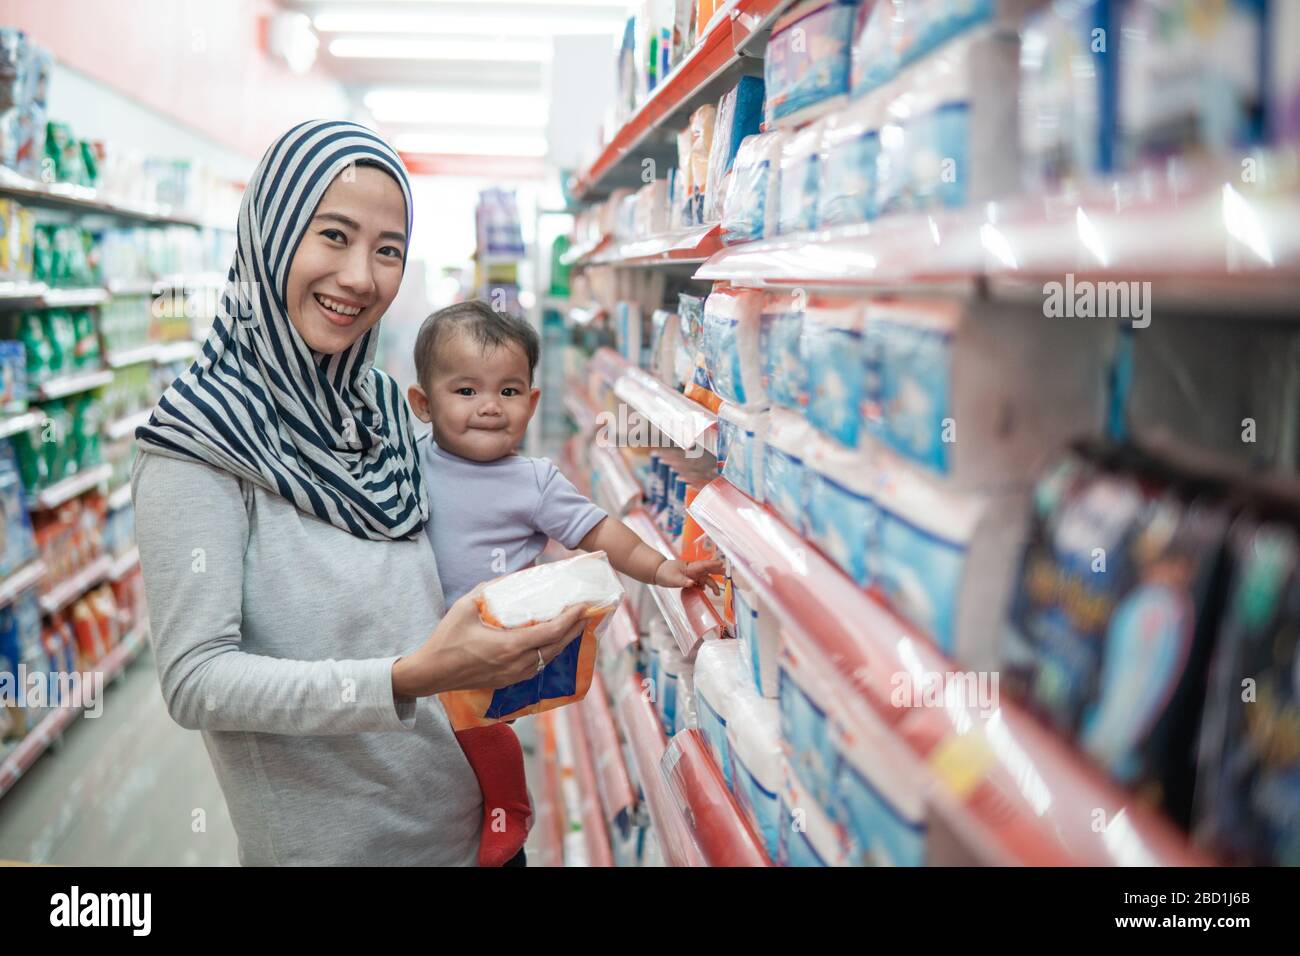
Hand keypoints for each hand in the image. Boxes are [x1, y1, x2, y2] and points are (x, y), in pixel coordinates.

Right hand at [392, 586, 587, 697]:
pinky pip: (538, 666)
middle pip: (556, 647)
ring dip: (564, 641)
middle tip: (586, 612)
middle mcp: (516, 663)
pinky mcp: (508, 681)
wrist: (431, 673)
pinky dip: (550, 652)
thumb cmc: (446, 640)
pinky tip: (552, 642)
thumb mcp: (465, 607)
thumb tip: (511, 576)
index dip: (570, 619)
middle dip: (574, 629)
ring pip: (549, 658)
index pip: (550, 632)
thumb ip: (488, 589)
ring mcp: (514, 675)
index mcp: (509, 646)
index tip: (582, 606)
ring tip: (574, 625)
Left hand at [653, 557, 723, 593]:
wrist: (657, 573)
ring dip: (711, 584)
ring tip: (717, 593)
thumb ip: (683, 581)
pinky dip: (703, 586)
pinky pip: (698, 582)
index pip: (703, 565)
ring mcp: (691, 574)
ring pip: (704, 578)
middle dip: (717, 572)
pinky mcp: (688, 578)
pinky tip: (705, 590)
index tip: (722, 564)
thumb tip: (693, 583)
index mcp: (690, 568)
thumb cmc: (665, 573)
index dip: (713, 564)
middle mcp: (692, 570)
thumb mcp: (673, 579)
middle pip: (707, 570)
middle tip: (726, 574)